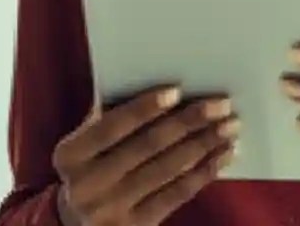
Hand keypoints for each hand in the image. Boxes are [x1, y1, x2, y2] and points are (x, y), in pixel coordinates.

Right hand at [52, 86, 239, 225]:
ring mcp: (110, 211)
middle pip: (146, 147)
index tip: (177, 90)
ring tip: (230, 127)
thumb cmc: (93, 164)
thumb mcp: (88, 142)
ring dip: (204, 145)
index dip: (144, 108)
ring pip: (167, 171)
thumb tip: (165, 86)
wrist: (79, 223)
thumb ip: (111, 114)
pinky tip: (223, 155)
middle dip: (188, 122)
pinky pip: (177, 195)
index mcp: (69, 155)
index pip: (110, 126)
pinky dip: (204, 173)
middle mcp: (85, 186)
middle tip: (222, 104)